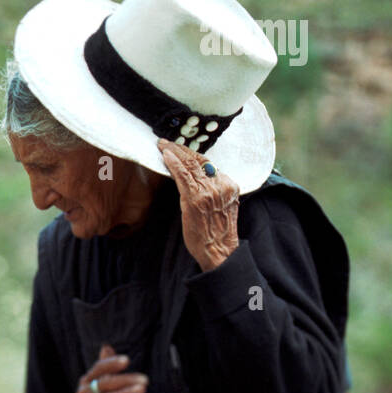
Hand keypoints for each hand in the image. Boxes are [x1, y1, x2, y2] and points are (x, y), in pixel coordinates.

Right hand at [75, 344, 147, 392]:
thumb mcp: (96, 386)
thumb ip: (103, 369)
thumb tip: (106, 345)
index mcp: (87, 382)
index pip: (98, 369)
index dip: (111, 364)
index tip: (127, 360)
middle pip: (105, 385)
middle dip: (125, 381)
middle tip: (145, 381)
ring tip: (141, 391)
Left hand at [157, 137, 239, 271]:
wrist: (219, 251)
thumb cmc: (216, 232)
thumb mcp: (221, 206)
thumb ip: (213, 191)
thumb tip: (197, 179)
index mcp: (229, 185)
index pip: (208, 163)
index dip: (192, 154)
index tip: (179, 148)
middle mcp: (221, 185)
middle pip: (199, 160)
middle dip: (181, 148)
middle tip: (166, 141)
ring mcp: (208, 191)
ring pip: (189, 164)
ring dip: (173, 151)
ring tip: (162, 144)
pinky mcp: (195, 198)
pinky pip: (183, 174)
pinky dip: (173, 162)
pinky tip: (165, 154)